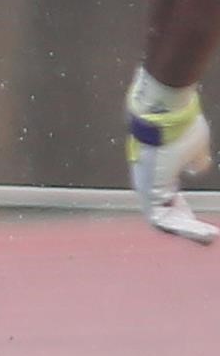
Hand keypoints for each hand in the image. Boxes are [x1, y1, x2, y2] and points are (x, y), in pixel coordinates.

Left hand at [127, 81, 216, 244]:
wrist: (167, 119)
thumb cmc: (180, 130)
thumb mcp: (195, 150)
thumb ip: (195, 162)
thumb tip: (195, 169)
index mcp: (158, 174)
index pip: (168, 200)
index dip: (184, 212)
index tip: (203, 223)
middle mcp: (148, 183)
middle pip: (165, 213)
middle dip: (186, 227)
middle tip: (208, 236)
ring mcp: (146, 189)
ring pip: (164, 219)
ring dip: (187, 230)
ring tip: (209, 237)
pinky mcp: (148, 192)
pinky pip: (162, 219)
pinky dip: (182, 227)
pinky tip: (203, 232)